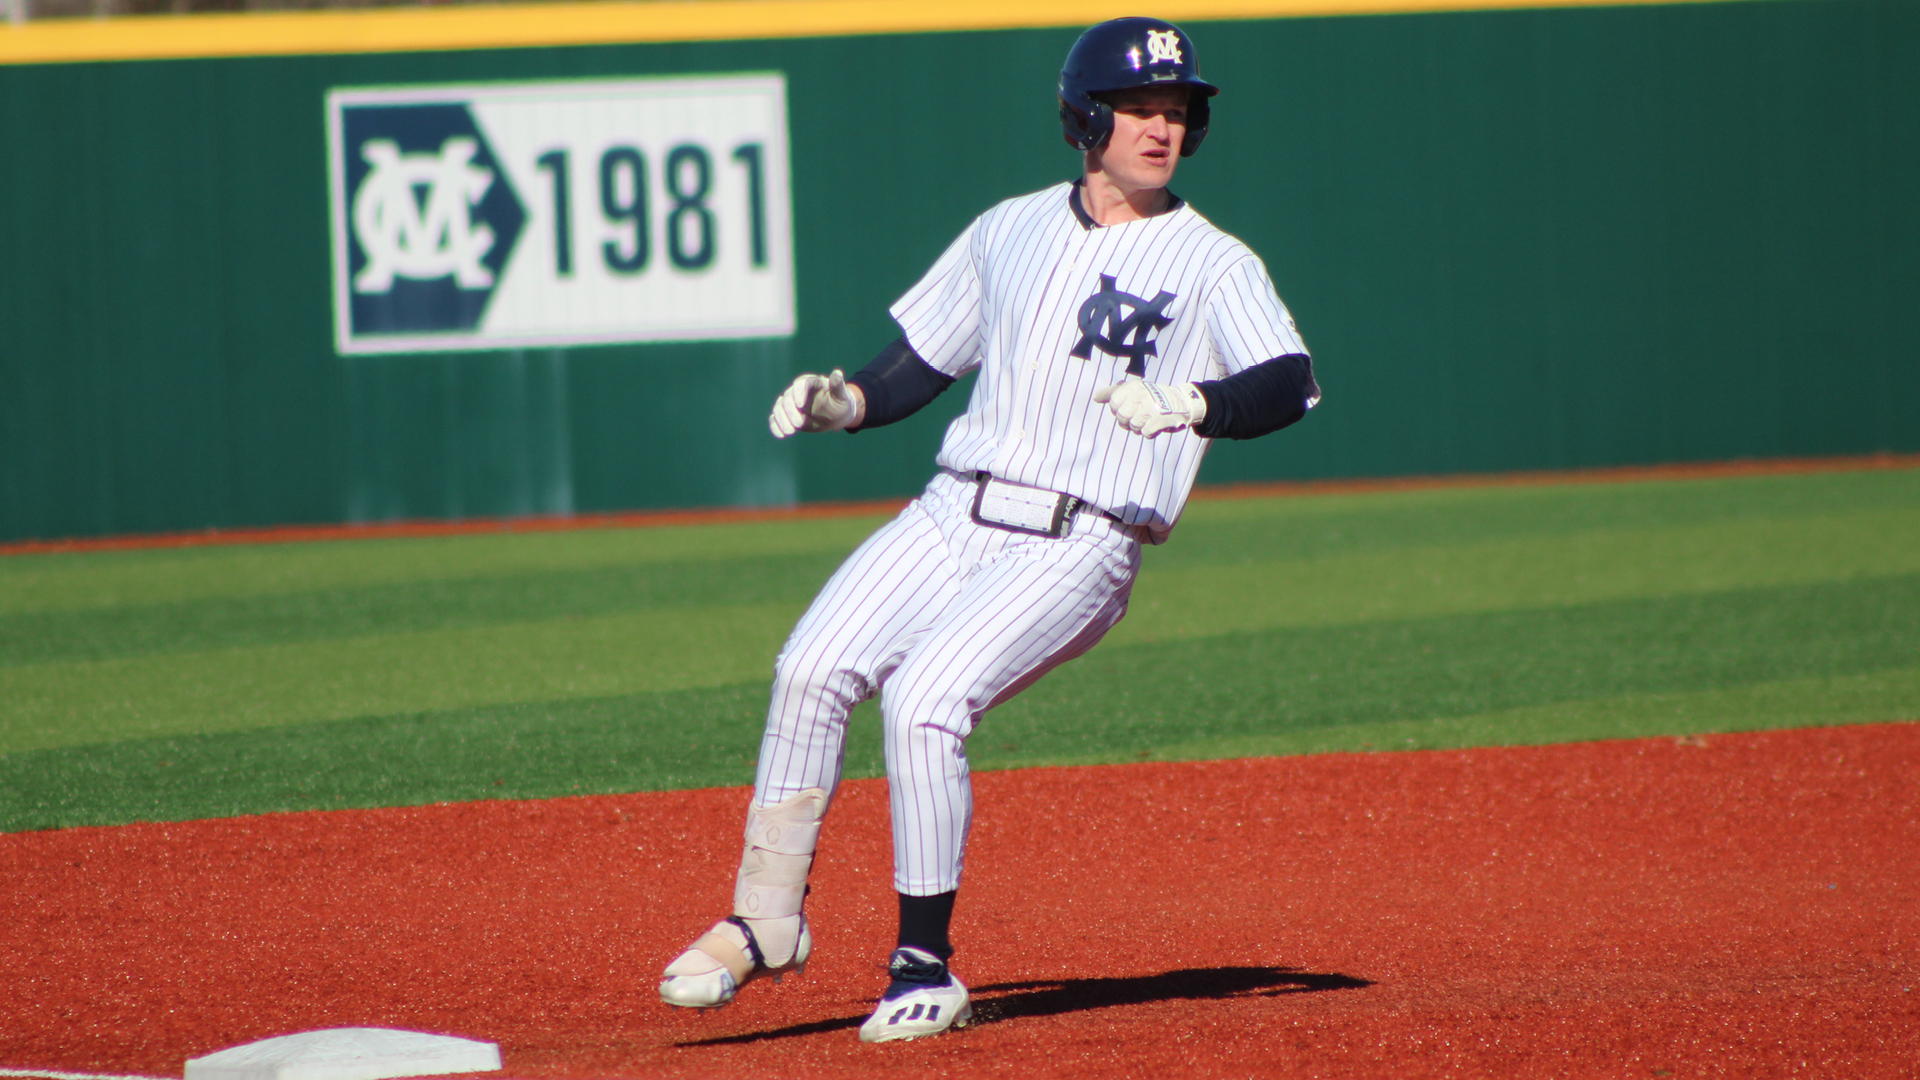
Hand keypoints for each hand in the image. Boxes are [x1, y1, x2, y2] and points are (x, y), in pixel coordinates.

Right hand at [769, 369, 862, 437]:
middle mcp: (797, 391)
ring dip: (782, 419)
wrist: (836, 416)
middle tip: (799, 425)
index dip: (799, 393)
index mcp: (810, 382)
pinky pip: (776, 418)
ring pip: (779, 408)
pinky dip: (775, 426)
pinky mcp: (787, 415)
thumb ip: (838, 385)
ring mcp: (790, 404)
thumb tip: (837, 372)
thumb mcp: (842, 395)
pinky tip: (781, 435)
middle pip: (787, 398)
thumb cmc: (840, 403)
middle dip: (790, 411)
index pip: (800, 384)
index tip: (801, 406)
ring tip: (790, 432)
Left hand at [1092, 376, 1206, 437]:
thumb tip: (1096, 397)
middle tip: (1140, 416)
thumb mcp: (1135, 390)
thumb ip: (1114, 393)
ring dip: (1140, 427)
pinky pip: (1145, 433)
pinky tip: (1156, 426)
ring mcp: (1151, 407)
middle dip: (1129, 421)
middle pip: (1121, 417)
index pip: (1113, 402)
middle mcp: (1141, 394)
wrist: (1183, 402)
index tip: (1130, 407)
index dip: (1119, 410)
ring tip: (1149, 420)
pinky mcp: (1159, 419)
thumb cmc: (1154, 398)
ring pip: (1133, 426)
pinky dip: (1150, 433)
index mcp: (1134, 386)